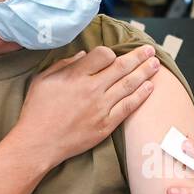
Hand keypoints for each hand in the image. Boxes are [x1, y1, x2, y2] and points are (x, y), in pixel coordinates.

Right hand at [15, 44, 158, 169]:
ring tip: (156, 64)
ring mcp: (101, 108)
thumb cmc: (37, 110)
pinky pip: (128, 107)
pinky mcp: (106, 125)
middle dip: (138, 57)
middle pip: (121, 67)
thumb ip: (64, 64)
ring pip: (129, 85)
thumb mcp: (43, 80)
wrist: (39, 143)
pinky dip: (141, 96)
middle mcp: (91, 89)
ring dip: (145, 73)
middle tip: (150, 50)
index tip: (114, 54)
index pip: (103, 55)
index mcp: (76, 76)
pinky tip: (150, 87)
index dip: (111, 52)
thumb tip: (83, 55)